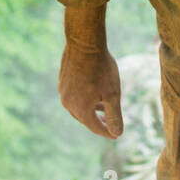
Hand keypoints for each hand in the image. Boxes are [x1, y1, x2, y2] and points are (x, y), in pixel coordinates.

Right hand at [57, 5, 122, 138]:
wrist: (84, 44)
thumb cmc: (101, 68)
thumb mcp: (113, 94)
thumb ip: (114, 116)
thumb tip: (117, 134)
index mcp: (81, 110)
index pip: (95, 127)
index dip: (107, 132)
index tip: (116, 135)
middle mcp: (68, 104)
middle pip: (85, 119)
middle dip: (99, 122)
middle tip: (110, 124)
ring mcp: (63, 92)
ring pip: (78, 107)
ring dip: (91, 110)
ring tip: (103, 108)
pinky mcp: (62, 81)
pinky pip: (74, 96)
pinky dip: (84, 98)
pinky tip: (93, 91)